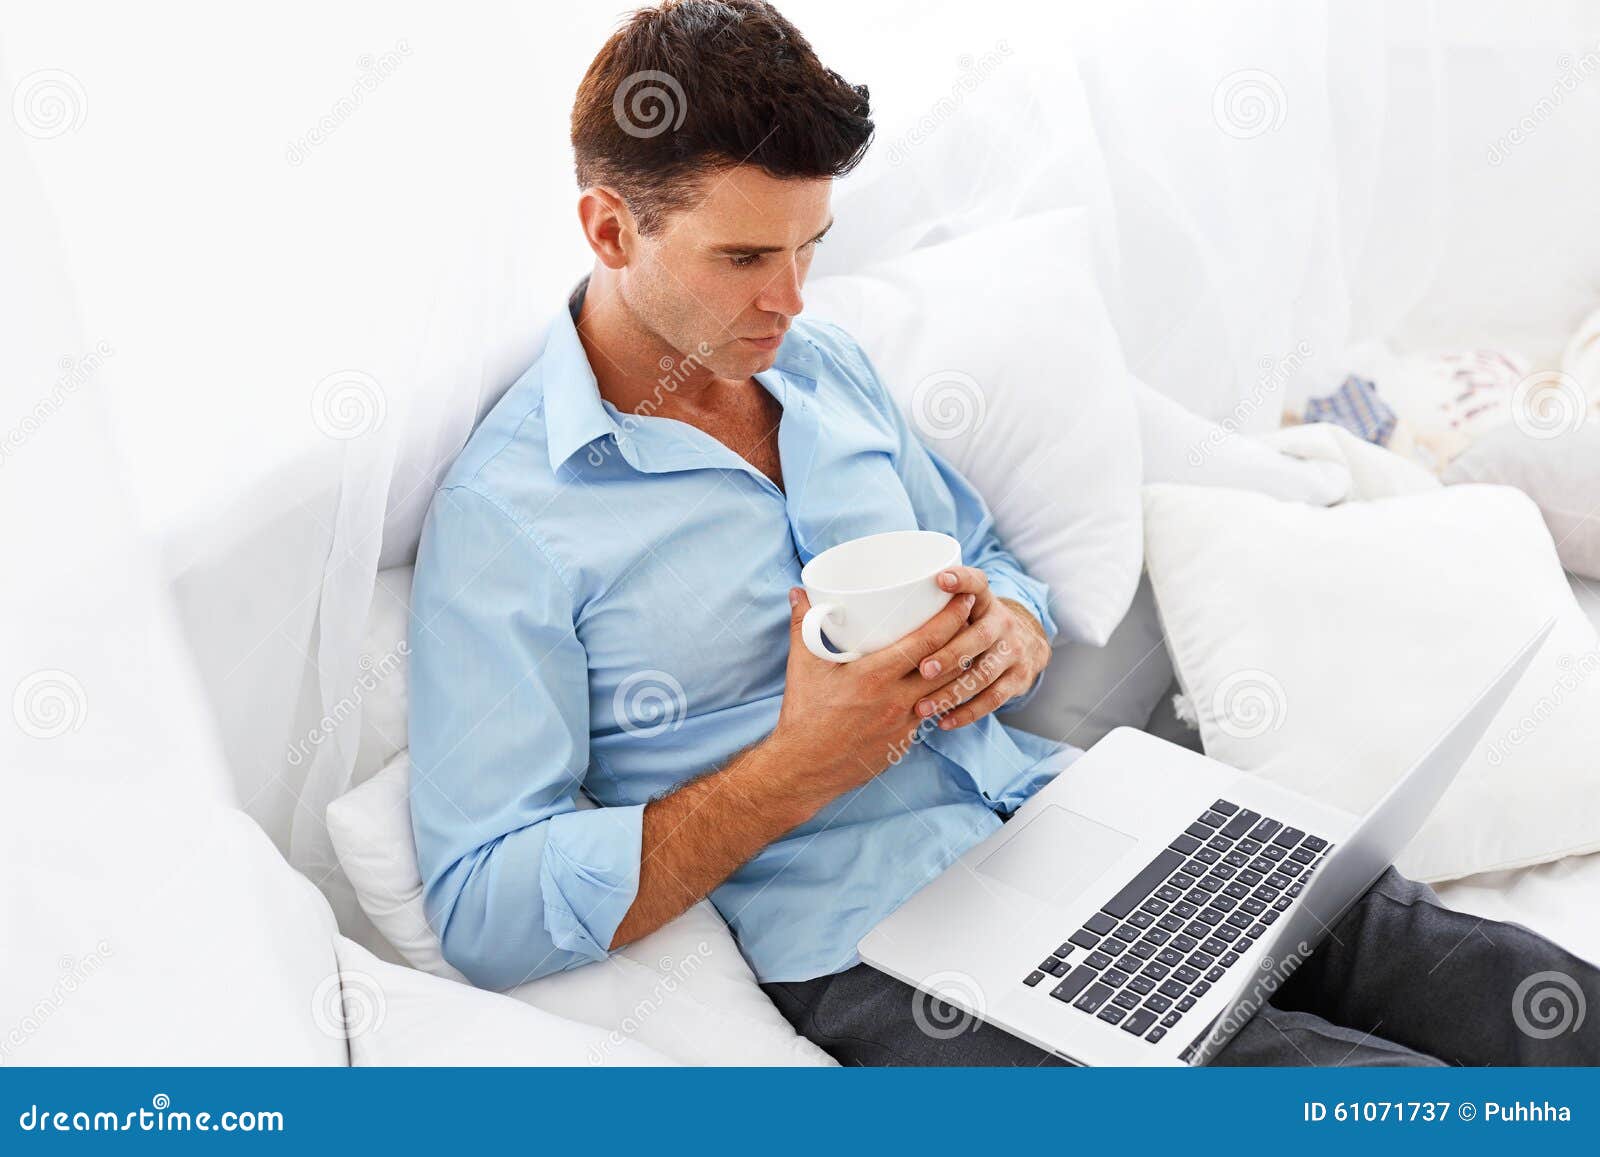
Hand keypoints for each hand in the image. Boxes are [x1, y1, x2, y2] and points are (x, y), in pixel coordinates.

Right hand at [774, 586, 976, 795]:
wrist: (804, 768)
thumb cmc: (804, 715)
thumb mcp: (803, 666)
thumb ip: (804, 625)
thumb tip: (798, 593)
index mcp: (875, 676)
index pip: (927, 642)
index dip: (950, 618)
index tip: (964, 599)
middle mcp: (897, 700)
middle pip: (947, 665)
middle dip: (965, 637)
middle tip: (973, 616)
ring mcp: (904, 724)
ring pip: (946, 692)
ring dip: (959, 668)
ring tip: (966, 647)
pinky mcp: (904, 742)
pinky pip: (930, 714)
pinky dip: (939, 697)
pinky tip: (940, 686)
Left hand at [910, 566, 1050, 729]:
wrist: (1027, 643)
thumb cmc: (974, 625)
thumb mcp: (964, 608)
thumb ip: (934, 607)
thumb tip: (873, 611)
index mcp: (984, 601)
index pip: (977, 582)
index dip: (962, 579)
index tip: (941, 579)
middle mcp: (1002, 622)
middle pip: (978, 637)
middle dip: (950, 654)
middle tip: (922, 669)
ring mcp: (1013, 651)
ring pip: (983, 674)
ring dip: (951, 692)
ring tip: (922, 707)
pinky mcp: (1018, 678)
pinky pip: (993, 699)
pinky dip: (968, 712)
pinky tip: (945, 722)